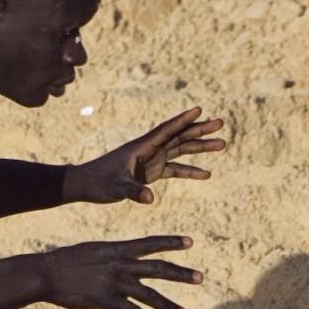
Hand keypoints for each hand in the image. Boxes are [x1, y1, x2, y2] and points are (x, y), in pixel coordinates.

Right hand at [40, 236, 201, 308]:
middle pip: (158, 269)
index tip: (190, 242)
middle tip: (201, 277)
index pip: (151, 244)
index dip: (171, 243)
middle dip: (181, 273)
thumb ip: (111, 255)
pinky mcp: (107, 301)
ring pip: (150, 295)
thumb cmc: (65, 261)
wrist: (46, 273)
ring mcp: (115, 283)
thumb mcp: (92, 251)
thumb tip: (122, 256)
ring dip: (168, 306)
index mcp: (117, 249)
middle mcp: (121, 265)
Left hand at [64, 107, 226, 204]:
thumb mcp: (117, 187)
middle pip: (179, 136)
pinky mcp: (151, 172)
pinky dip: (190, 171)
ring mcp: (152, 159)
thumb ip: (134, 191)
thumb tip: (150, 199)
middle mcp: (150, 149)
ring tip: (222, 143)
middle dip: (200, 130)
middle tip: (221, 123)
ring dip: (200, 147)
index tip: (200, 109)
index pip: (166, 130)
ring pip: (181, 149)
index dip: (183, 120)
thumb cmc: (98, 182)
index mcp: (142, 146)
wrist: (86, 185)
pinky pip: (175, 169)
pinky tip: (206, 174)